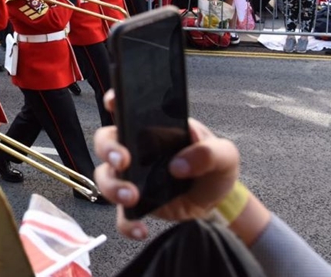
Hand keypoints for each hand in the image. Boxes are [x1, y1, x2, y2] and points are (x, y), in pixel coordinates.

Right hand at [93, 90, 239, 239]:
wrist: (219, 200)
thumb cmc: (215, 166)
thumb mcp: (225, 154)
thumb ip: (209, 152)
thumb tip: (179, 165)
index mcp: (153, 127)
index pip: (126, 107)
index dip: (114, 100)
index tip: (113, 102)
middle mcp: (135, 148)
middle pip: (105, 141)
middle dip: (108, 149)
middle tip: (123, 161)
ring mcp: (132, 176)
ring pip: (105, 176)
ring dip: (112, 186)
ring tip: (132, 197)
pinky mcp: (136, 204)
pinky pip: (121, 215)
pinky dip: (126, 223)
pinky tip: (141, 229)